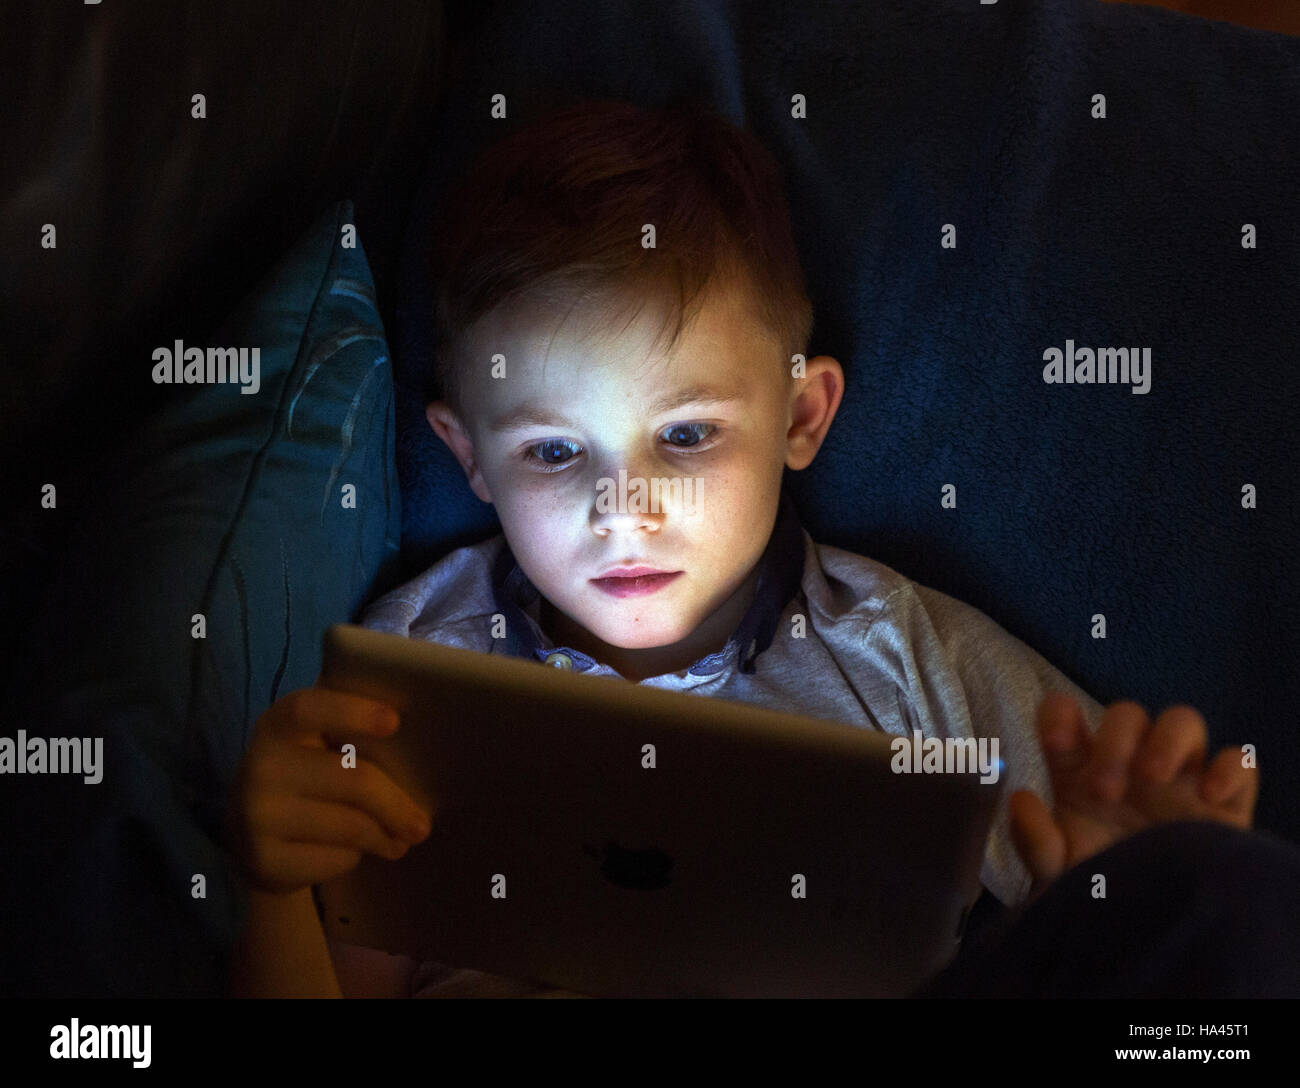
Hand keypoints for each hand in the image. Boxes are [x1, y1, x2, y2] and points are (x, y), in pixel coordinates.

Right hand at [225, 685, 431, 894]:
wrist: (248, 835)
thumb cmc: (304, 775)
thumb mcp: (313, 744)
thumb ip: (350, 732)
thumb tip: (418, 748)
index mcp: (278, 724)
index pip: (309, 709)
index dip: (353, 712)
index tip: (394, 722)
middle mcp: (260, 765)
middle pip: (354, 780)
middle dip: (396, 805)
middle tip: (422, 825)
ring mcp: (257, 815)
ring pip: (351, 827)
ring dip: (384, 836)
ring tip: (398, 840)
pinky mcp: (264, 860)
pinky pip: (335, 859)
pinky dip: (354, 858)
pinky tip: (351, 852)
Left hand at [1008, 692, 1257, 899]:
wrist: (1147, 935)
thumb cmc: (1097, 894)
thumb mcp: (1056, 875)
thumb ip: (1034, 840)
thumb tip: (1021, 798)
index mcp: (1080, 770)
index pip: (1066, 715)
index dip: (1059, 715)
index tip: (1056, 743)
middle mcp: (1130, 764)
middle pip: (1126, 715)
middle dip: (1114, 742)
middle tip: (1104, 792)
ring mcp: (1179, 780)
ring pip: (1183, 722)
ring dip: (1167, 740)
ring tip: (1154, 778)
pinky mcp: (1224, 805)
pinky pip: (1239, 763)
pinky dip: (1229, 767)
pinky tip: (1209, 796)